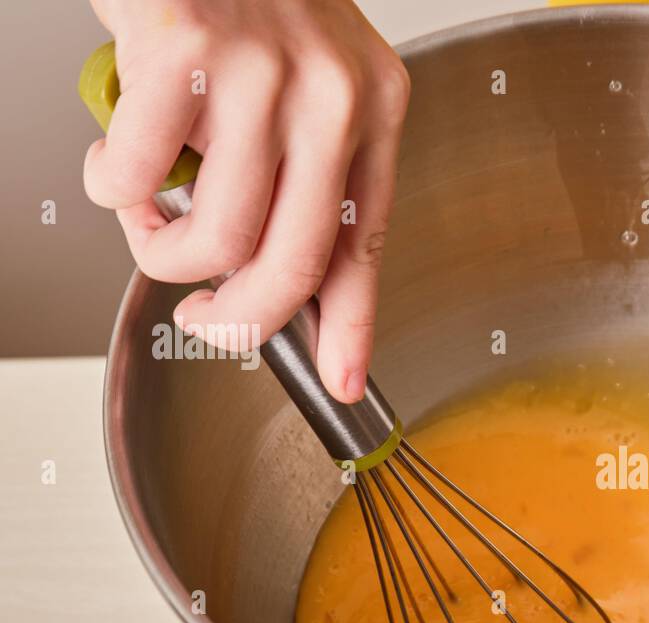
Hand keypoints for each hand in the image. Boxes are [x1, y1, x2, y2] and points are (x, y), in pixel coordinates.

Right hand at [83, 0, 410, 402]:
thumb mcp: (307, 80)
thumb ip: (304, 170)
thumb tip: (281, 276)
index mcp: (373, 107)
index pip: (367, 245)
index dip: (352, 328)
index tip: (343, 383)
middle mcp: (331, 94)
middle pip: (292, 265)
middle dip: (238, 318)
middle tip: (205, 314)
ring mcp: (261, 73)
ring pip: (215, 237)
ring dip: (161, 249)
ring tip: (147, 212)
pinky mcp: (183, 50)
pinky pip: (138, 181)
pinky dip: (112, 189)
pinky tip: (116, 160)